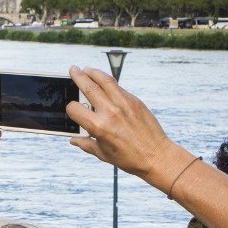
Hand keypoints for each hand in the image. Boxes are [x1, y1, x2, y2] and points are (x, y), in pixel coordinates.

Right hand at [66, 68, 184, 182]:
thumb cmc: (129, 159)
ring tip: (87, 69)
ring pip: (105, 80)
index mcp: (98, 127)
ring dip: (94, 72)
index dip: (70, 109)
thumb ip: (85, 144)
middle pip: (89, 87)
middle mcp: (110, 112)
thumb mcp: (103, 154)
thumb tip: (73, 139)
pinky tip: (104, 82)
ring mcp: (124, 104)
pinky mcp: (135, 101)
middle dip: (78, 76)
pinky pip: (118, 87)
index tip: (72, 109)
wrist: (156, 156)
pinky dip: (109, 82)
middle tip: (73, 69)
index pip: (75, 109)